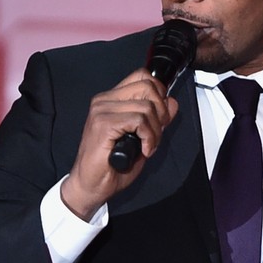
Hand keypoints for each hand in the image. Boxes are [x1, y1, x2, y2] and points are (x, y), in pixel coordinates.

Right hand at [60, 68, 178, 219]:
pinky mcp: (103, 125)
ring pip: (146, 107)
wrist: (90, 186)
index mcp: (110, 100)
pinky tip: (144, 150)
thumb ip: (156, 118)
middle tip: (155, 134)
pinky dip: (148, 137)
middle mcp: (104, 101)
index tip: (160, 116)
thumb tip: (171, 103)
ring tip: (148, 146)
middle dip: (161, 112)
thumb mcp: (142, 138)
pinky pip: (139, 121)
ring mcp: (102, 111)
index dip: (159, 92)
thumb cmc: (111, 166)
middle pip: (148, 87)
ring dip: (155, 131)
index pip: (142, 76)